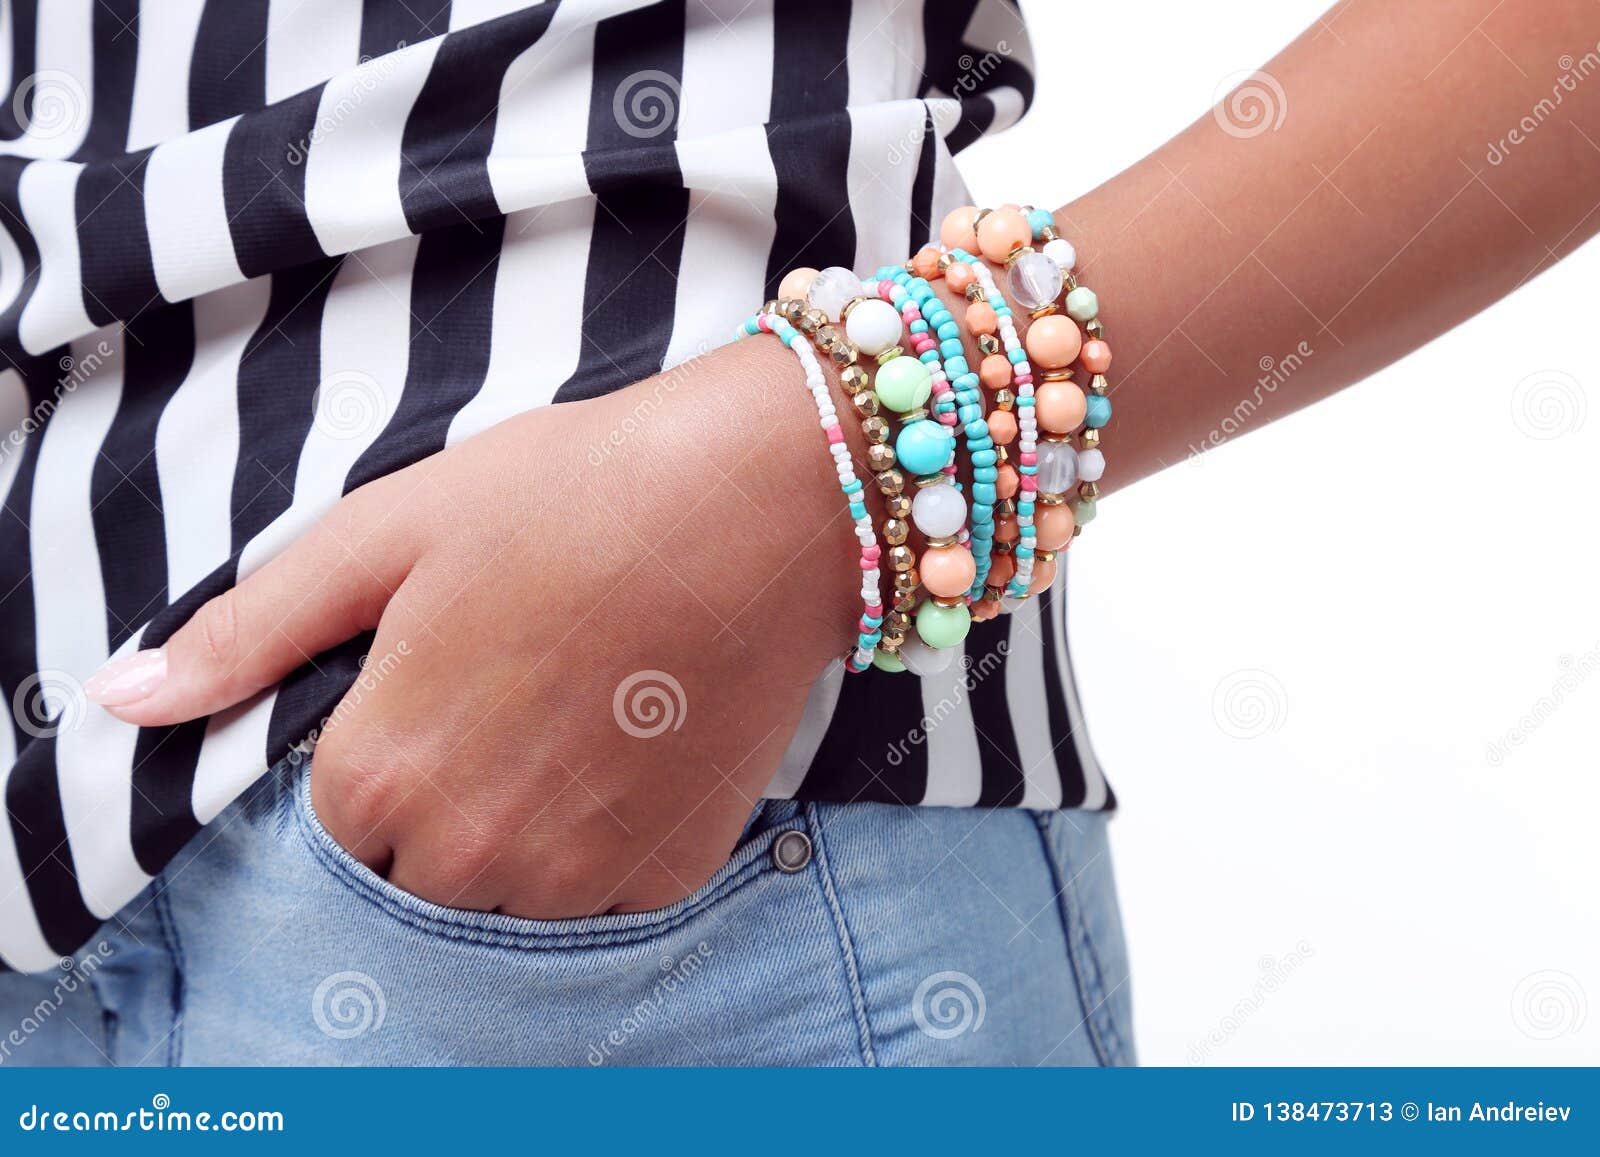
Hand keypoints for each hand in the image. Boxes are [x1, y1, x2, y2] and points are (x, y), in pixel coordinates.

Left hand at [86, 339, 857, 916]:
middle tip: (517, 689)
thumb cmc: (568, 496)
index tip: (444, 677)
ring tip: (580, 715)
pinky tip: (637, 746)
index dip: (385, 742)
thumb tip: (125, 700)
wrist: (758, 505)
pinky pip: (602, 893)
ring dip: (525, 830)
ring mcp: (578, 876)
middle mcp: (471, 852)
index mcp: (383, 771)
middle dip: (446, 796)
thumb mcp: (388, 534)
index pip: (338, 817)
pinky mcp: (667, 873)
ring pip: (509, 891)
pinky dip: (608, 839)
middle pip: (418, 867)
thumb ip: (252, 630)